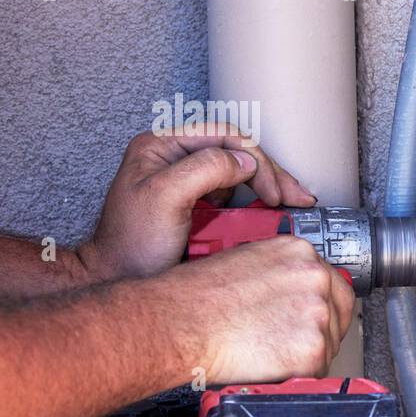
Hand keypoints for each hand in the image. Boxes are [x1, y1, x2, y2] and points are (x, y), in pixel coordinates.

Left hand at [79, 123, 317, 282]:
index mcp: (162, 145)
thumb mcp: (164, 197)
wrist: (117, 280)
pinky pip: (236, 197)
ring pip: (241, 174)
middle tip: (296, 198)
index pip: (224, 136)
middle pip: (237, 153)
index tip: (272, 192)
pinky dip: (257, 204)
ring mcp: (189, 183)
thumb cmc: (129, 244)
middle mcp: (176, 159)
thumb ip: (204, 168)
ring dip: (269, 187)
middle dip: (271, 174)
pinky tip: (273, 214)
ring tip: (291, 205)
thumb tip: (245, 161)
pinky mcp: (199, 206)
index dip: (255, 160)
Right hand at [152, 235, 354, 384]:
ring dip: (307, 353)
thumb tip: (289, 293)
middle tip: (294, 341)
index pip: (331, 283)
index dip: (322, 304)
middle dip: (322, 330)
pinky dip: (298, 374)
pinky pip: (316, 369)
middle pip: (339, 312)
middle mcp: (315, 277)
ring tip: (270, 353)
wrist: (176, 322)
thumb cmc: (195, 297)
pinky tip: (272, 366)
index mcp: (299, 252)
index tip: (309, 317)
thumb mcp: (245, 261)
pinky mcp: (311, 349)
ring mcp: (317, 313)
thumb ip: (278, 273)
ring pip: (329, 343)